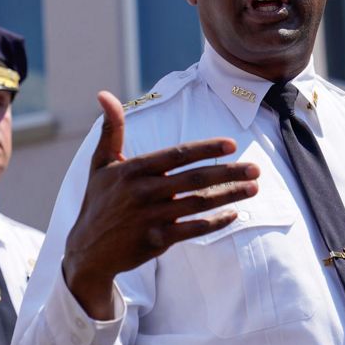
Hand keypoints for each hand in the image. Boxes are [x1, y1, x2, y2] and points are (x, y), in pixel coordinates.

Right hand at [63, 91, 259, 317]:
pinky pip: (194, 229)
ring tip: (253, 188)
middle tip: (256, 168)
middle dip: (229, 173)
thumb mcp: (100, 164)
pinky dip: (215, 222)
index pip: (177, 155)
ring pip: (199, 204)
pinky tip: (233, 214)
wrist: (88, 249)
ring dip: (230, 196)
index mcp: (134, 169)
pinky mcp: (157, 240)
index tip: (231, 145)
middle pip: (195, 179)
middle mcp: (144, 192)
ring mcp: (151, 218)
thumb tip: (104, 95)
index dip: (206, 149)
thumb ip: (111, 130)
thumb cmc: (99, 200)